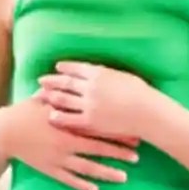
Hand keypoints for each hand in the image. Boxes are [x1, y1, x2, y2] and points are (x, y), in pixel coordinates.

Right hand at [0, 96, 138, 189]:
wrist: (4, 133)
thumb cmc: (25, 113)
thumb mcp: (44, 100)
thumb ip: (62, 94)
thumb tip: (76, 79)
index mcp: (67, 123)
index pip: (98, 128)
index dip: (116, 133)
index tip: (133, 136)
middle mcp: (65, 142)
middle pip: (97, 149)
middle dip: (118, 154)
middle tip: (137, 157)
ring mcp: (58, 158)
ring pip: (86, 168)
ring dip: (106, 173)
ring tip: (123, 177)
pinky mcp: (49, 169)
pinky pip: (68, 179)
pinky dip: (82, 185)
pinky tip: (95, 189)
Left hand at [37, 61, 168, 140]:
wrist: (148, 113)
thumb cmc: (141, 93)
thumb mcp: (122, 76)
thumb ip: (105, 73)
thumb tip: (94, 69)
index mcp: (98, 74)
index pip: (75, 68)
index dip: (64, 67)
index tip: (57, 67)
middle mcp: (90, 87)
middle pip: (65, 82)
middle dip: (51, 81)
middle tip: (40, 80)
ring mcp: (89, 105)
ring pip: (63, 100)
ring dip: (50, 96)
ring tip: (41, 95)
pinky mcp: (90, 122)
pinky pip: (70, 119)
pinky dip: (58, 116)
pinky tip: (51, 115)